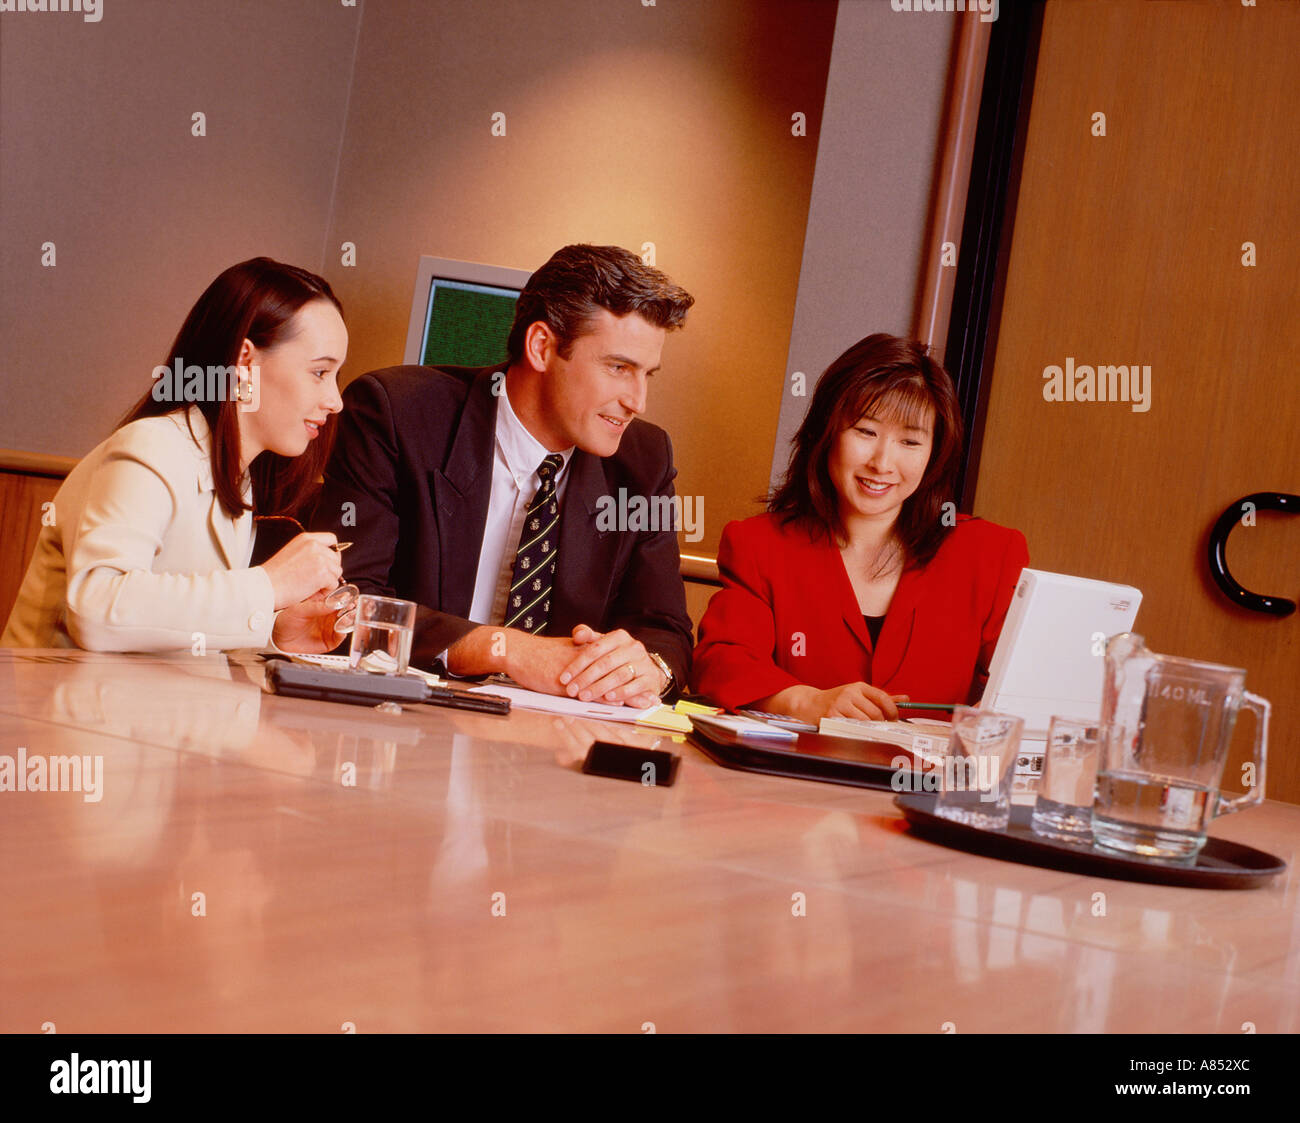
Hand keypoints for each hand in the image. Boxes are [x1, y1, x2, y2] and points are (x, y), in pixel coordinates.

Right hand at [260, 532, 341, 609]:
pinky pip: (333, 584)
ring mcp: (320, 559)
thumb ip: (309, 551)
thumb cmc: (274, 575)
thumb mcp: (292, 552)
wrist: (264, 587)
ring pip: (337, 572)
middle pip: (336, 558)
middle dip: (329, 571)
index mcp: (306, 538)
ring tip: (310, 586)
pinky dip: (325, 591)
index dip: (332, 553)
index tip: (327, 563)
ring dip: (327, 582)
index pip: (332, 539)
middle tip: (315, 580)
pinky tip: (311, 591)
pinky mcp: (322, 573)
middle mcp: (314, 545)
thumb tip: (325, 557)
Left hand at [272, 591, 349, 652]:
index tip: (349, 598)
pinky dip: (343, 632)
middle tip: (351, 607)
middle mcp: (329, 616)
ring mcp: (330, 628)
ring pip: (346, 624)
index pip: (340, 600)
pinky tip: (340, 628)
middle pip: (346, 611)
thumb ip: (318, 606)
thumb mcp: (301, 609)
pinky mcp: (329, 641)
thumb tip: (335, 602)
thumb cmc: (285, 619)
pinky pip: (340, 637)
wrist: (277, 636)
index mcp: (324, 605)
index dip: (346, 598)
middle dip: (351, 609)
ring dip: (349, 620)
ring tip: (346, 617)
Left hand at [558, 625, 664, 708]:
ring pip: (619, 675)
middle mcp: (633, 647)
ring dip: (600, 687)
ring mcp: (643, 663)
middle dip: (586, 678)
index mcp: (619, 637)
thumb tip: (577, 635)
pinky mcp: (650, 679)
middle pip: (605, 663)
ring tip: (585, 696)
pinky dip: (621, 692)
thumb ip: (588, 637)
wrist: (647, 670)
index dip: (577, 665)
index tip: (564, 678)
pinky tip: (608, 698)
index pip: (594, 649)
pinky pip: (635, 686)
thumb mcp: (605, 645)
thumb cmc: (619, 658)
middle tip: (572, 690)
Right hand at [763, 683, 907, 723]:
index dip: (892, 710)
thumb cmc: (836, 700)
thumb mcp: (858, 694)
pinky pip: (851, 728)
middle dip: (880, 723)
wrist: (809, 703)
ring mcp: (840, 704)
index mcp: (858, 686)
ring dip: (868, 728)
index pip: (882, 697)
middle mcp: (850, 693)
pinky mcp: (832, 716)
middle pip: (875, 713)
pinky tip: (850, 728)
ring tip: (863, 728)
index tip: (894, 718)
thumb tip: (905, 698)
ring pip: (865, 722)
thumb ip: (881, 697)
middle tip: (879, 727)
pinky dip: (855, 731)